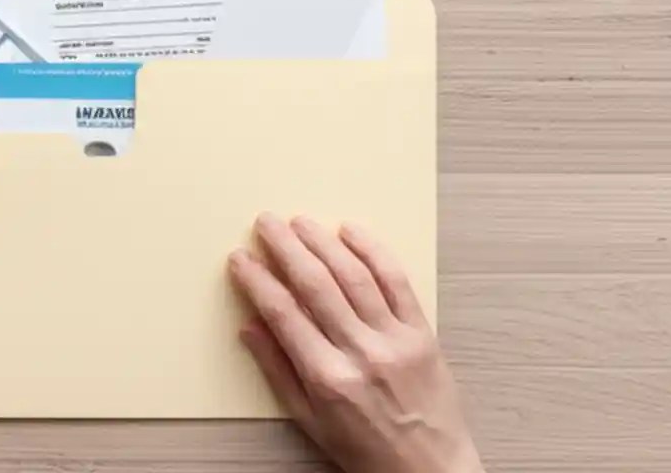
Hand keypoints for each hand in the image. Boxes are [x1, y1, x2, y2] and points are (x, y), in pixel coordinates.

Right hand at [229, 214, 481, 472]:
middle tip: (266, 223)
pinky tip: (352, 232)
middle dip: (286, 248)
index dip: (257, 280)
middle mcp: (361, 353)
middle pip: (316, 285)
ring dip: (323, 242)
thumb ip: (278, 371)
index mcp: (328, 379)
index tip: (240, 258)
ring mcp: (395, 339)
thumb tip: (249, 328)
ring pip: (354, 276)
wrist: (430, 470)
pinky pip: (396, 282)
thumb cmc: (367, 451)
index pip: (283, 314)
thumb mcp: (310, 422)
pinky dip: (373, 252)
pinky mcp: (422, 332)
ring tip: (300, 222)